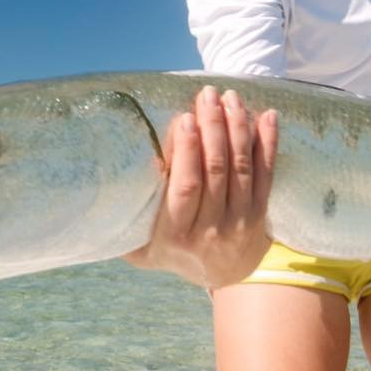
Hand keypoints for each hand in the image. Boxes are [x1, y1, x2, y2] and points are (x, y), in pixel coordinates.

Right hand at [123, 85, 276, 287]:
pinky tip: (268, 115)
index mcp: (175, 234)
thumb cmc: (171, 249)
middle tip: (208, 96)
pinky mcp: (260, 213)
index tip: (185, 118)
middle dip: (213, 128)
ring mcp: (239, 221)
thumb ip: (125, 224)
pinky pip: (266, 174)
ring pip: (241, 169)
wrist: (219, 275)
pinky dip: (268, 143)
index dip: (188, 151)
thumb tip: (102, 187)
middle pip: (215, 172)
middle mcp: (210, 229)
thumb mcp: (140, 248)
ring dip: (237, 128)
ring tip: (231, 97)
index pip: (186, 187)